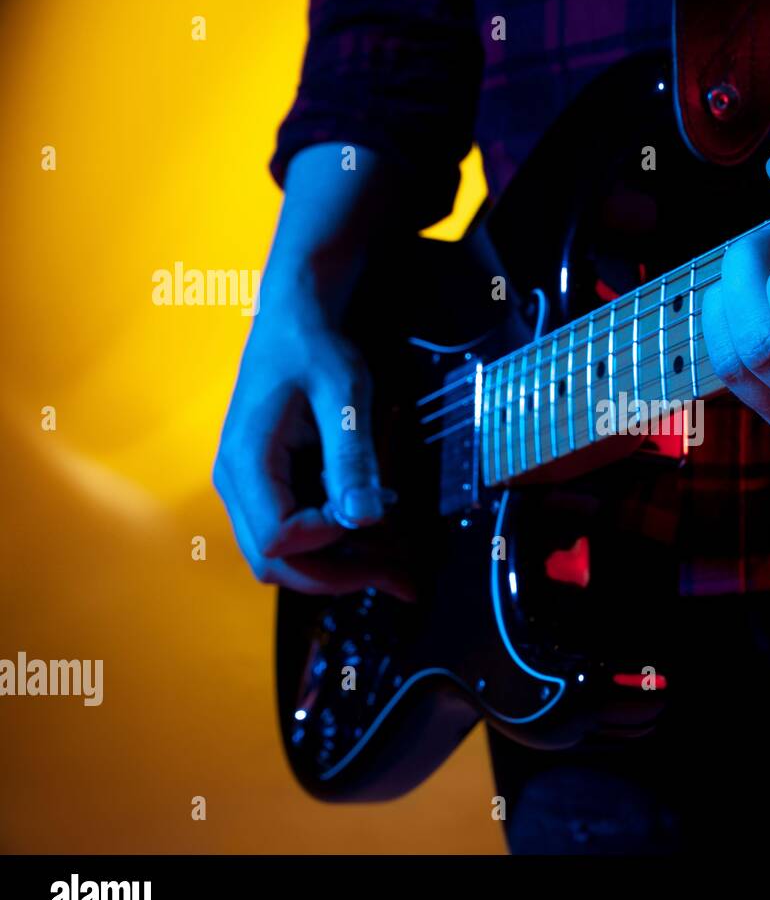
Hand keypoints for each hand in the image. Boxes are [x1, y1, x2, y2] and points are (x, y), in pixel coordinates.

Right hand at [213, 280, 412, 599]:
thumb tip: (365, 517)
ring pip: (284, 559)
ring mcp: (249, 490)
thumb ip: (353, 456)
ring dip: (339, 569)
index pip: (279, 538)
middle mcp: (237, 484)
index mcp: (247, 461)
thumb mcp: (345, 395)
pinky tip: (377, 539)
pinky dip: (334, 548)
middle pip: (275, 564)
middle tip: (403, 578)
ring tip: (398, 566)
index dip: (327, 539)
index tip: (368, 511)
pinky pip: (294, 536)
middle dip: (340, 577)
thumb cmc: (314, 348)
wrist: (295, 321)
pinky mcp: (268, 489)